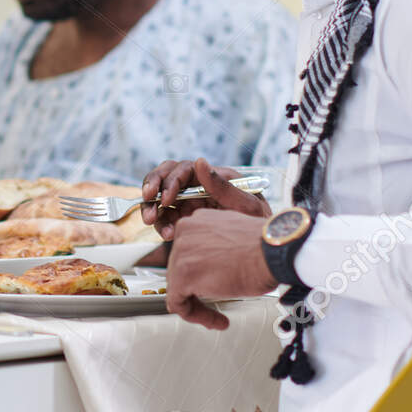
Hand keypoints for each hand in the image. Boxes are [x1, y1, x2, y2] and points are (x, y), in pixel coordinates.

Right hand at [140, 158, 271, 242]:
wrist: (264, 249)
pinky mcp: (185, 219)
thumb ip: (223, 186)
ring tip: (154, 223)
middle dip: (152, 188)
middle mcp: (198, 186)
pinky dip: (161, 224)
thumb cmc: (261, 224)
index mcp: (214, 177)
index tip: (166, 198)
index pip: (184, 169)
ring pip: (161, 198)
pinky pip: (166, 218)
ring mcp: (190, 202)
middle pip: (166, 177)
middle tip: (148, 202)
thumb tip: (200, 161)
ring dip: (153, 208)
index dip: (170, 180)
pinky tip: (167, 234)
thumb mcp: (248, 205)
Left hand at [165, 208, 275, 328]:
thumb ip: (216, 246)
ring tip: (218, 317)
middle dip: (198, 291)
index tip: (213, 285)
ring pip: (178, 286)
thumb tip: (214, 263)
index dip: (200, 274)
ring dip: (198, 306)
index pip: (188, 252)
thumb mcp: (233, 238)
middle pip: (180, 269)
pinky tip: (216, 321)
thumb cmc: (265, 246)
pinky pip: (179, 302)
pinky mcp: (183, 275)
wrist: (275, 251)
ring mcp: (181, 252)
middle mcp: (184, 232)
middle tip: (214, 305)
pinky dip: (195, 315)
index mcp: (197, 221)